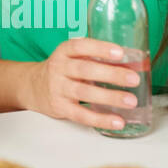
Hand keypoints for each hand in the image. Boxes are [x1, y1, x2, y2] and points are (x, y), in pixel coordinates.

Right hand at [25, 38, 142, 130]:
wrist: (33, 86)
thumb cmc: (62, 70)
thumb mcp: (72, 58)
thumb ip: (96, 58)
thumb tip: (134, 62)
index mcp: (64, 52)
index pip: (80, 46)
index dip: (100, 48)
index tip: (120, 52)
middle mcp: (59, 68)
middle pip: (85, 70)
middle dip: (111, 74)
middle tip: (133, 78)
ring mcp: (58, 89)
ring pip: (84, 93)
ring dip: (109, 97)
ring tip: (131, 101)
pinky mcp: (60, 107)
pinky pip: (81, 115)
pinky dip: (100, 119)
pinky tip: (117, 121)